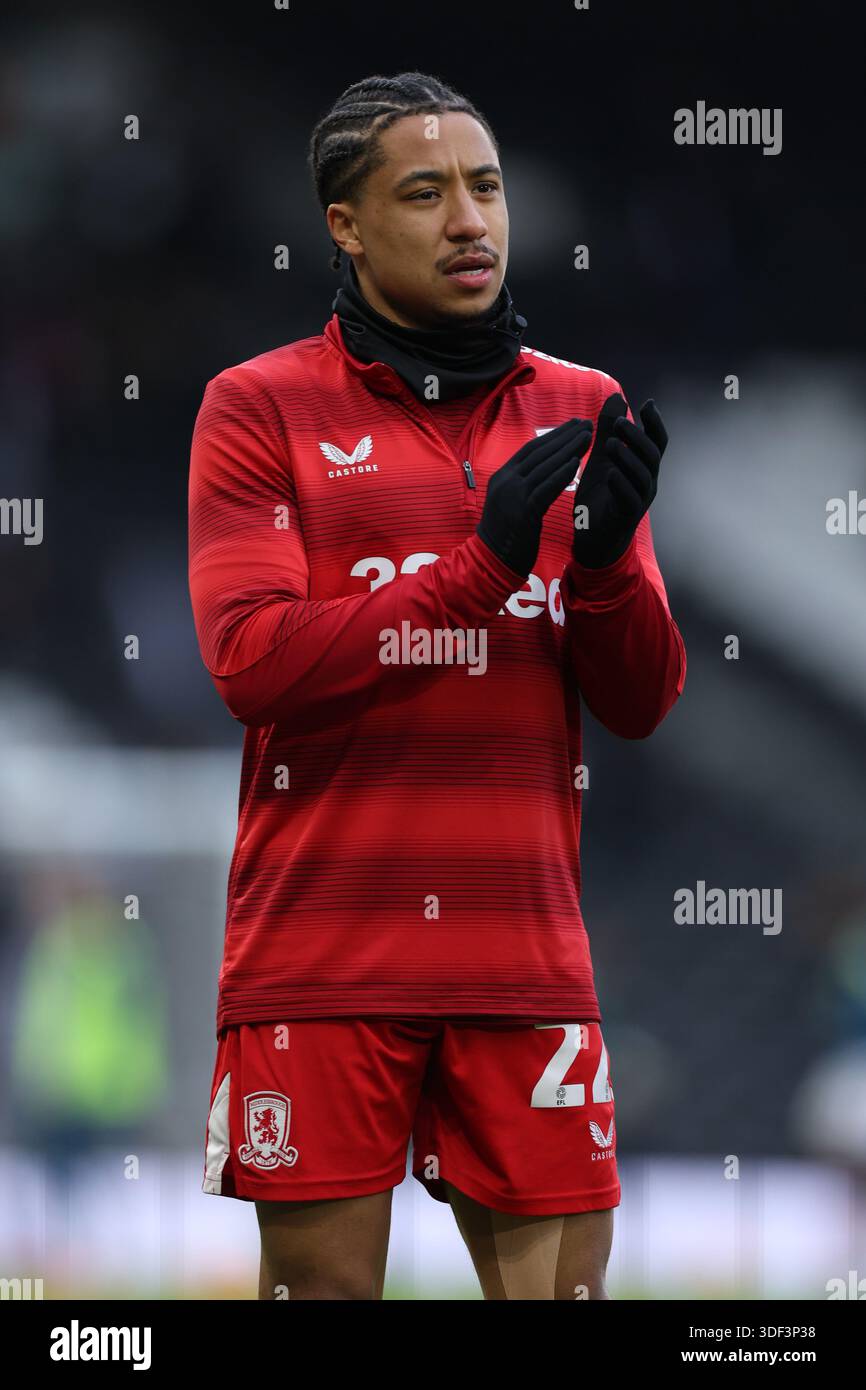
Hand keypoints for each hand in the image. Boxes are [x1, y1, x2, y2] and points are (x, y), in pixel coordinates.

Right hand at [477, 416, 593, 576]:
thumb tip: (543, 470)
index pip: (531, 450)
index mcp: (502, 476)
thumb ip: (524, 485)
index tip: (574, 425)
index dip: (554, 436)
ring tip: (589, 437)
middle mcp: (506, 481)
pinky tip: (576, 464)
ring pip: (544, 467)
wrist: (491, 561)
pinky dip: (561, 475)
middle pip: (539, 453)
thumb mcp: (510, 502)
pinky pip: (545, 489)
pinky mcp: (523, 513)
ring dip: (568, 450)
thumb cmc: (505, 534)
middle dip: (565, 437)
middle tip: (587, 423)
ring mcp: (513, 496)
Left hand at [571, 393, 667, 568]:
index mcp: (644, 466)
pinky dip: (621, 486)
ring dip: (627, 459)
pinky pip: (629, 500)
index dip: (654, 423)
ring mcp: (640, 500)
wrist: (594, 535)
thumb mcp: (603, 457)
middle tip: (619, 423)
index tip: (647, 403)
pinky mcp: (626, 517)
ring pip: (642, 477)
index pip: (656, 441)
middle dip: (637, 437)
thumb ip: (609, 430)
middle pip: (652, 455)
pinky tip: (610, 474)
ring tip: (610, 445)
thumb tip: (616, 397)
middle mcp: (648, 481)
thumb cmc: (602, 493)